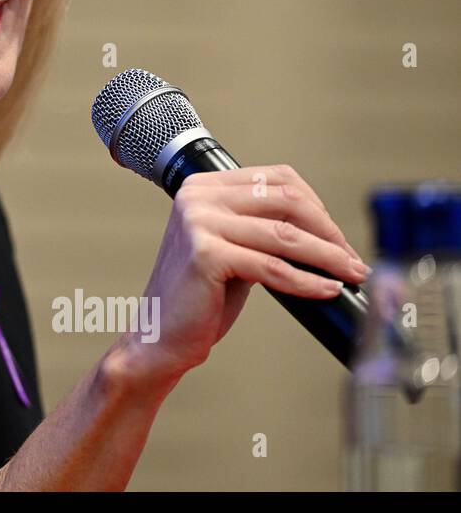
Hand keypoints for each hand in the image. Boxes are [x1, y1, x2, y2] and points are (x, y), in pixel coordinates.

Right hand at [114, 163, 368, 390]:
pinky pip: (272, 267)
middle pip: (285, 199)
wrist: (160, 334)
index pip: (275, 178)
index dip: (316, 205)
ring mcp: (199, 222)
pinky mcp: (205, 255)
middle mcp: (197, 197)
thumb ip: (262, 227)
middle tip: (351, 258)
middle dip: (328, 231)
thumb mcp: (232, 247)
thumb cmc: (199, 295)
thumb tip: (325, 230)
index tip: (336, 235)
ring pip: (285, 235)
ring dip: (327, 257)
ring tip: (351, 273)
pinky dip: (307, 281)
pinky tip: (326, 290)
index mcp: (202, 186)